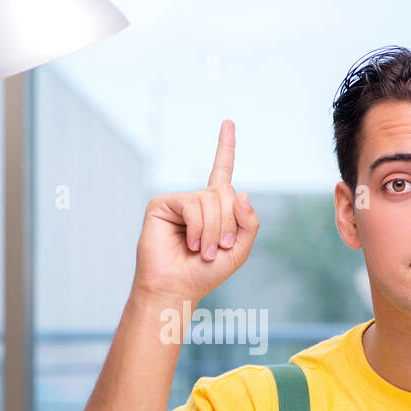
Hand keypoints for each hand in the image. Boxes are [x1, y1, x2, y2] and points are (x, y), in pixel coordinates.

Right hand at [132, 119, 258, 304]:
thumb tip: (241, 192)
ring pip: (212, 200)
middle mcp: (197, 200)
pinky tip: (192, 243)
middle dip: (229, 224)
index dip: (225, 146)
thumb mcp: (239, 250)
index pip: (222, 171)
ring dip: (215, 230)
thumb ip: (248, 222)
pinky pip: (193, 204)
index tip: (228, 122)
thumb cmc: (204, 273)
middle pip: (227, 194)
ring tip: (205, 251)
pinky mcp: (162, 203)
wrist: (176, 287)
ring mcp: (180, 201)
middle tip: (219, 249)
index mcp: (215, 207)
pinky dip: (199, 227)